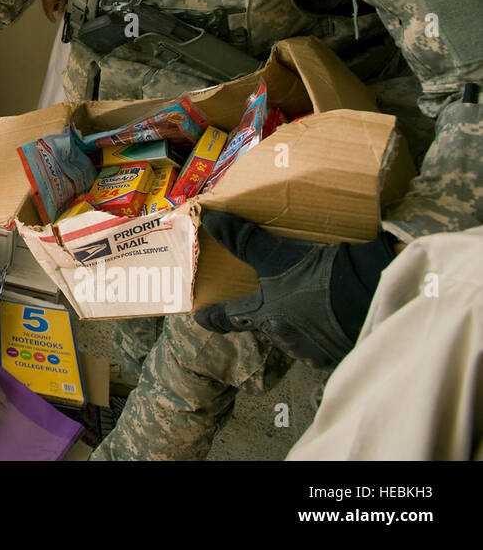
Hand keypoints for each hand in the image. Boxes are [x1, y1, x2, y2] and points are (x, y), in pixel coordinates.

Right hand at [40, 0, 67, 20]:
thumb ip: (62, 7)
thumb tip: (61, 13)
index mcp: (48, 2)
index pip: (48, 13)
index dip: (51, 18)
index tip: (53, 21)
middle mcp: (43, 0)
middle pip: (47, 9)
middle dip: (53, 10)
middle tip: (60, 7)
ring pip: (46, 4)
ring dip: (52, 4)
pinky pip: (45, 0)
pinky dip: (50, 0)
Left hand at [192, 209, 396, 369]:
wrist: (371, 294)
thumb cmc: (317, 275)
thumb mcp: (277, 254)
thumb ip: (243, 239)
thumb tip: (211, 219)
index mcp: (263, 316)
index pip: (227, 318)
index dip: (212, 317)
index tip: (200, 318)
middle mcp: (283, 338)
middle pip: (265, 324)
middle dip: (268, 311)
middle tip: (272, 296)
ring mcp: (312, 350)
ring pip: (295, 333)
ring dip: (297, 319)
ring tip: (307, 299)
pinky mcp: (340, 352)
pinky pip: (323, 340)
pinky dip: (323, 326)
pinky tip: (332, 310)